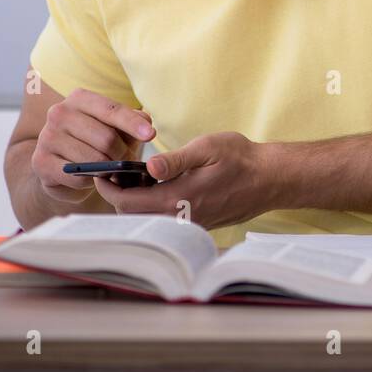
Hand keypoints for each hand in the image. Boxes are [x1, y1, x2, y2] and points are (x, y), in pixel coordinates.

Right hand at [30, 89, 153, 202]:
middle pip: (106, 138)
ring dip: (108, 169)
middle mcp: (59, 113)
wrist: (61, 166)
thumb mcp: (116, 128)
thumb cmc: (95, 142)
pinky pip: (78, 176)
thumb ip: (132, 122)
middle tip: (125, 162)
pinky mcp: (41, 162)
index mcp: (79, 98)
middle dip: (122, 154)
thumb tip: (146, 124)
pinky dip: (91, 180)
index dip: (133, 123)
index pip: (112, 110)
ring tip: (109, 169)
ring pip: (93, 159)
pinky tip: (90, 176)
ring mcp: (47, 137)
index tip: (150, 135)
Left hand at [93, 131, 286, 229]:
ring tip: (137, 176)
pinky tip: (160, 185)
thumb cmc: (241, 159)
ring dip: (135, 201)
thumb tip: (147, 167)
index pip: (126, 202)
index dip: (108, 188)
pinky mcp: (197, 223)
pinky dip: (153, 205)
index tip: (101, 173)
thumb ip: (175, 160)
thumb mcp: (207, 148)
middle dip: (118, 196)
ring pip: (148, 219)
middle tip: (115, 172)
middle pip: (132, 215)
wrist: (271, 179)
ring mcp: (189, 223)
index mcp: (177, 198)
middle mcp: (180, 217)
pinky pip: (164, 220)